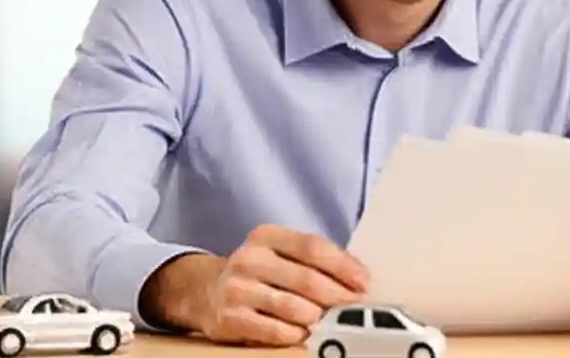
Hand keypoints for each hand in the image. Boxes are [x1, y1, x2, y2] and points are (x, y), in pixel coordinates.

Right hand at [140, 224, 369, 345]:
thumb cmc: (259, 273)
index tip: (364, 282)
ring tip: (331, 322)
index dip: (343, 265)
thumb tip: (358, 280)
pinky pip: (275, 330)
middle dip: (338, 296)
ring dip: (319, 318)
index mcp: (266, 236)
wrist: (205, 291)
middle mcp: (249, 258)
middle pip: (306, 279)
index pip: (312, 246)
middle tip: (356, 308)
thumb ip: (312, 259)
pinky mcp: (230, 318)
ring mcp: (237, 289)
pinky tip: (304, 333)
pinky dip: (295, 334)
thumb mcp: (279, 254)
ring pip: (293, 307)